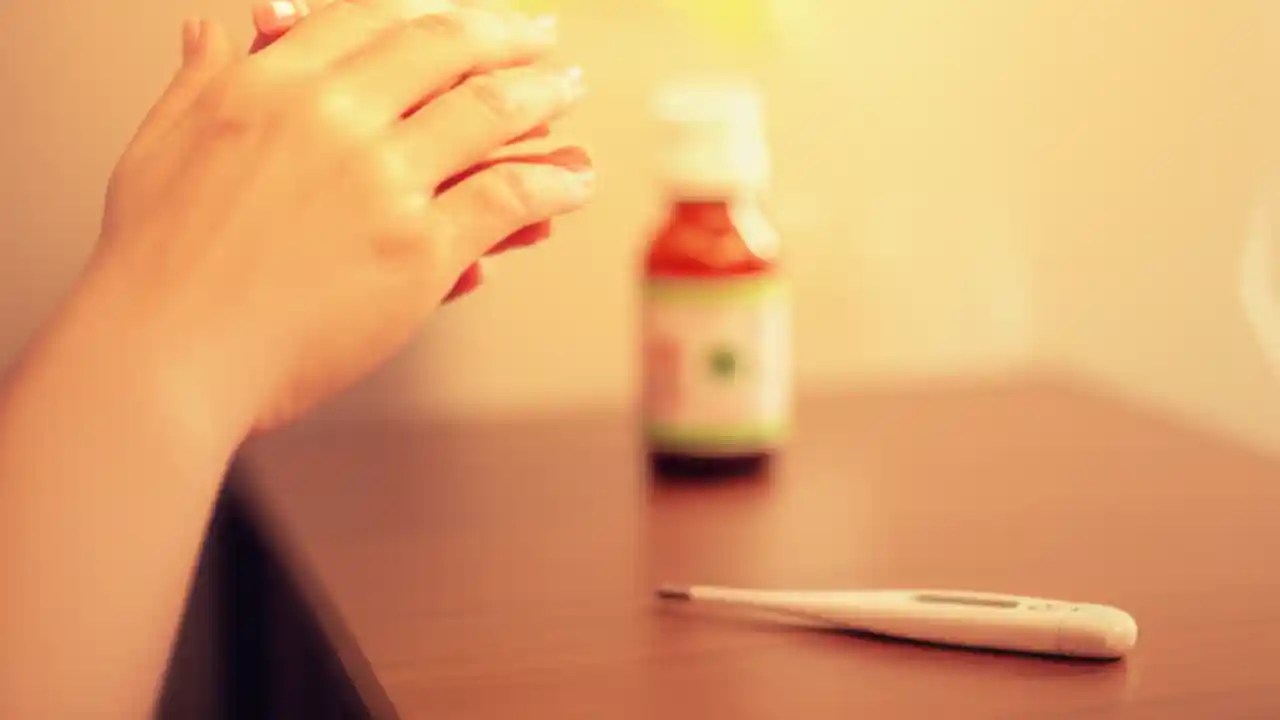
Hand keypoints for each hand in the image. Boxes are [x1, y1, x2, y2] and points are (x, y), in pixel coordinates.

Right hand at [95, 2, 592, 432]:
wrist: (165, 353)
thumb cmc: (153, 263)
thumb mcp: (159, 147)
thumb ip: (197, 83)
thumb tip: (206, 30)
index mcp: (270, 82)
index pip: (371, 20)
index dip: (431, 12)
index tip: (465, 17)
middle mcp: (333, 115)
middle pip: (443, 50)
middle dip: (506, 37)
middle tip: (543, 37)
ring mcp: (381, 178)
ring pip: (488, 113)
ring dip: (544, 96)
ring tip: (572, 90)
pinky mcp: (419, 247)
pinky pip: (507, 197)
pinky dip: (552, 184)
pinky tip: (576, 180)